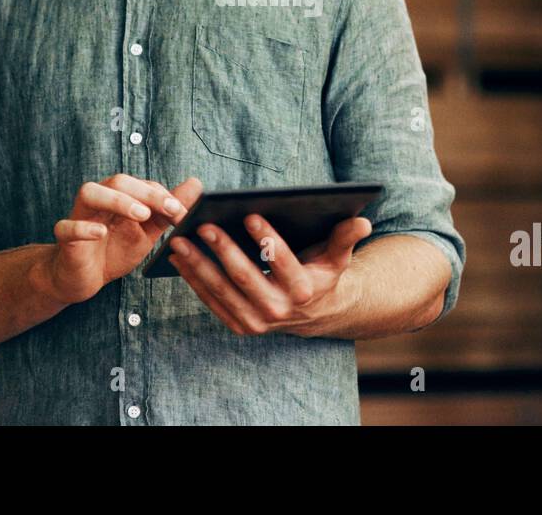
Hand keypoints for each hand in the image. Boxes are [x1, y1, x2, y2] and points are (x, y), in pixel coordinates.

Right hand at [37, 175, 202, 303]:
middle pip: (119, 181)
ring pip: (90, 193)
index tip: (185, 211)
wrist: (83, 277)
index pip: (143, 185)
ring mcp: (80, 216)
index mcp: (119, 195)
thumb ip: (168, 210)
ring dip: (117, 200)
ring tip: (141, 215)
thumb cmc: (114, 249)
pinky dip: (83, 228)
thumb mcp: (147, 231)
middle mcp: (99, 199)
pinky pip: (66, 227)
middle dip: (147, 193)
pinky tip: (100, 232)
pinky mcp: (66, 239)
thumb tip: (196, 184)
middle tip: (170, 209)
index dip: (165, 196)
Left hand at [167, 212, 372, 335]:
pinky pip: (212, 301)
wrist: (316, 314)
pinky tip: (179, 260)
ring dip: (198, 265)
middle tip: (203, 225)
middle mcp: (280, 310)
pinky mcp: (241, 326)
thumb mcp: (337, 256)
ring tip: (179, 241)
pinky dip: (194, 280)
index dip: (267, 239)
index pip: (283, 262)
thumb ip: (345, 237)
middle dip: (223, 250)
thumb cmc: (323, 274)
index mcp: (304, 290)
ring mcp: (258, 322)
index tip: (249, 215)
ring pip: (223, 291)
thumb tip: (362, 221)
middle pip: (246, 277)